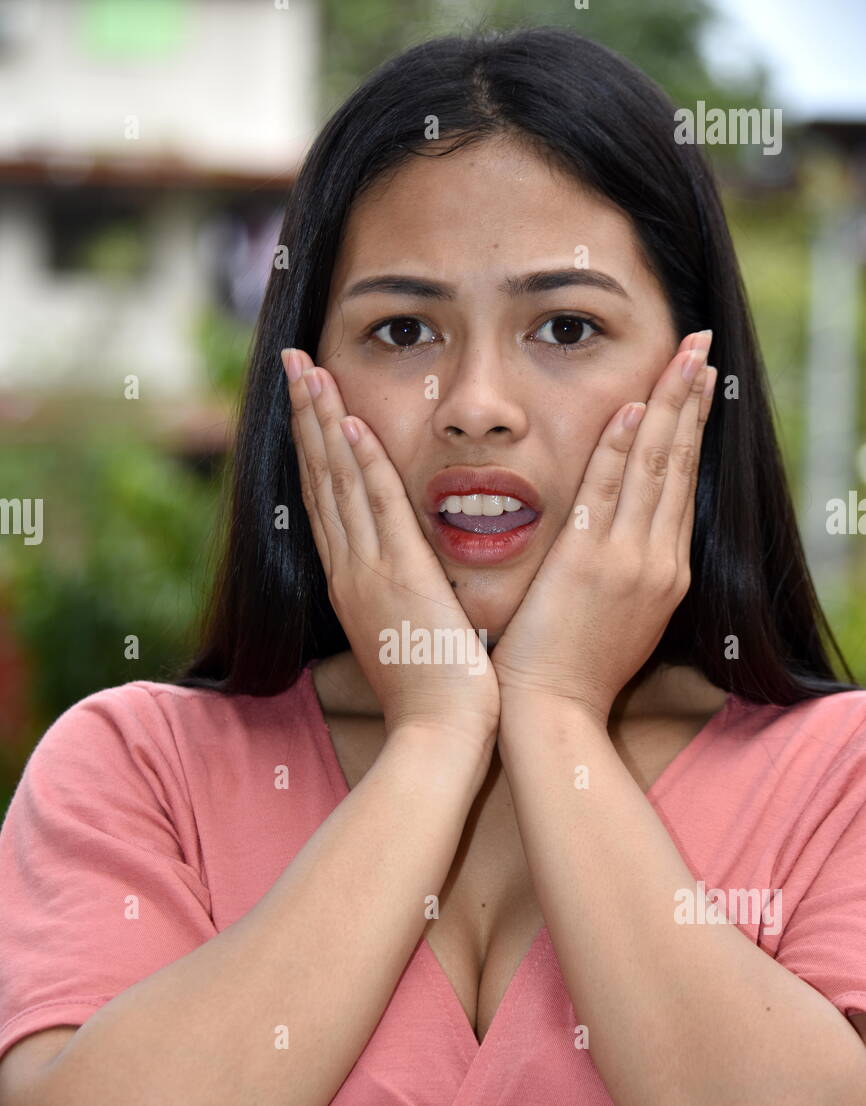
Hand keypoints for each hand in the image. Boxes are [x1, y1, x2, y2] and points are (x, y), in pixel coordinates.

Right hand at [281, 348, 500, 749]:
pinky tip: (351, 423)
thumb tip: (416, 580)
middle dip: (306, 417)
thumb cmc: (436, 695)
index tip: (308, 402)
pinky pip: (378, 508)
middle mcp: (351, 571)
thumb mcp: (411, 634)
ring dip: (324, 422)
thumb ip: (406, 597)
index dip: (315, 448)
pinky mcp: (400, 576)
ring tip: (308, 370)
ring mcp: (370, 572)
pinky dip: (363, 465)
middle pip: (321, 479)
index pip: (328, 501)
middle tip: (293, 363)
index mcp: (354, 583)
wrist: (438, 735)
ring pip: (340, 482)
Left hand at [490, 331, 717, 723]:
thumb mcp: (616, 619)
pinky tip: (632, 408)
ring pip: (655, 468)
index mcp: (665, 573)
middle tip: (702, 346)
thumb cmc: (572, 672)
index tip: (697, 386)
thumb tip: (615, 539)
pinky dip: (621, 448)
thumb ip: (622, 572)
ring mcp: (629, 561)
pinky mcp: (592, 564)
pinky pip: (608, 492)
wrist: (553, 713)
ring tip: (684, 356)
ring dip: (669, 406)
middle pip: (679, 466)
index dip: (690, 431)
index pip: (681, 486)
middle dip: (692, 401)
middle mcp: (659, 561)